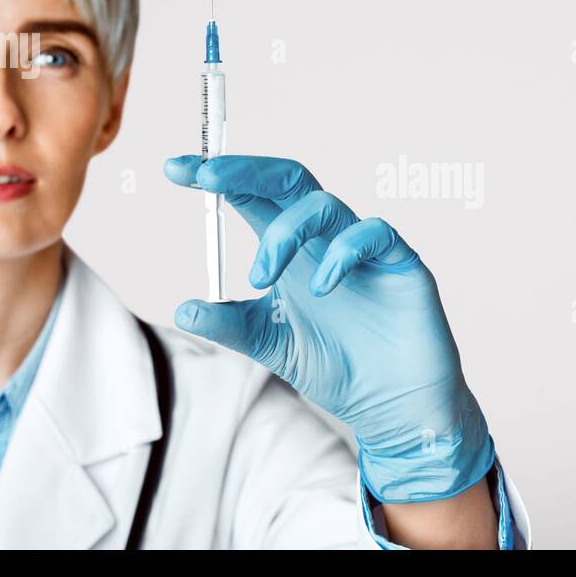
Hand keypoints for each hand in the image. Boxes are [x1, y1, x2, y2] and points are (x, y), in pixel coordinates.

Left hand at [163, 154, 495, 502]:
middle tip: (206, 177)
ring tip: (261, 277)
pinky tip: (321, 287)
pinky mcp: (401, 264)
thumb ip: (231, 324)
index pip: (253, 198)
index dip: (218, 178)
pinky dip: (342, 253)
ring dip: (285, 231)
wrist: (391, 407)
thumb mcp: (271, 345)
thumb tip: (182, 308)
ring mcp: (364, 249)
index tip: (174, 169)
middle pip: (288, 180)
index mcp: (293, 252)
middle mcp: (326, 240)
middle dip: (245, 171)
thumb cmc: (338, 368)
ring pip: (324, 203)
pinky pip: (374, 233)